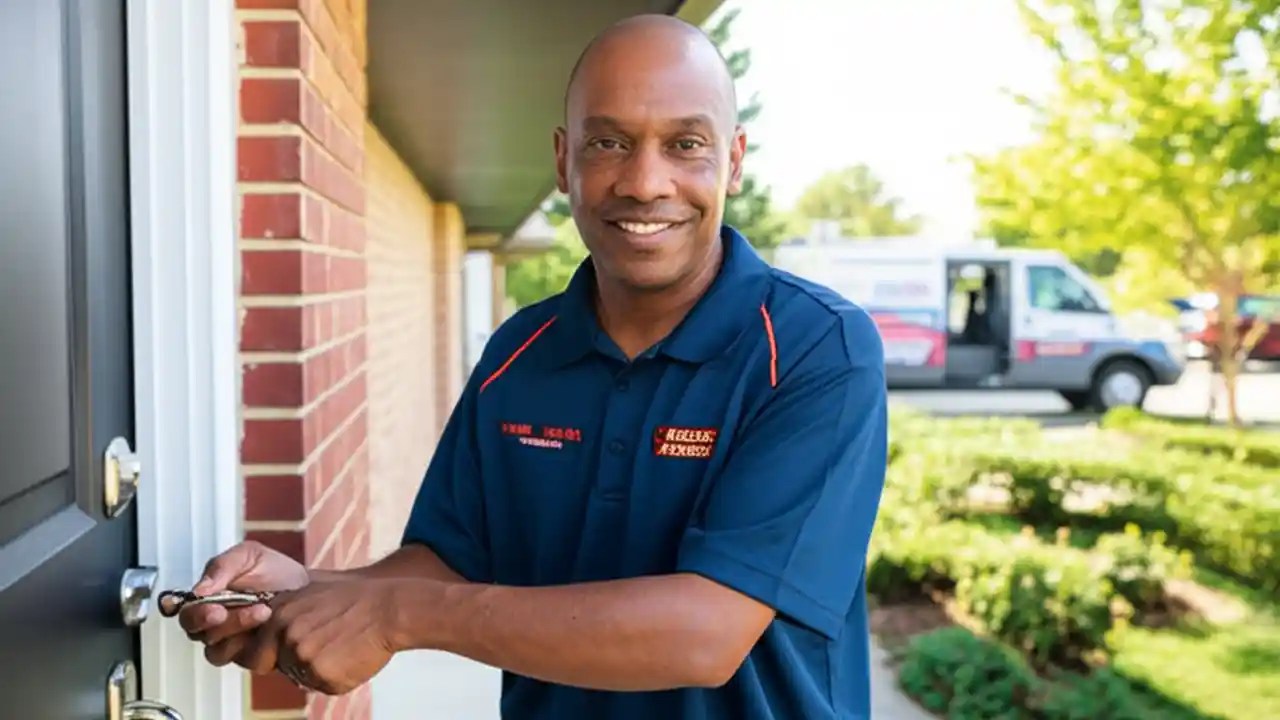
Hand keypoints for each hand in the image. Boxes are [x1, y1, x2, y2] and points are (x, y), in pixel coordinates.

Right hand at [180, 540, 310, 656]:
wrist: (306, 587)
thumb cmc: (274, 571)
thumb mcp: (249, 555)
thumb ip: (222, 566)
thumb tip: (199, 590)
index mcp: (206, 598)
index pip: (182, 610)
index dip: (191, 612)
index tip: (213, 606)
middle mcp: (212, 623)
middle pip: (197, 630)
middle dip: (213, 619)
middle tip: (228, 610)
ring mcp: (229, 642)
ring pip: (217, 648)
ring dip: (238, 628)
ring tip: (264, 610)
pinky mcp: (249, 656)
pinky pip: (243, 659)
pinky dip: (255, 645)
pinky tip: (270, 627)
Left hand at [235, 578, 404, 694]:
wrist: (388, 608)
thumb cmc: (357, 599)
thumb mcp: (312, 592)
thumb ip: (287, 614)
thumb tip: (270, 636)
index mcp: (279, 613)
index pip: (255, 651)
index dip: (270, 655)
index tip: (284, 653)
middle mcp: (285, 634)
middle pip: (278, 665)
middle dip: (296, 662)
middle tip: (326, 647)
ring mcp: (301, 654)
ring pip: (301, 677)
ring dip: (319, 670)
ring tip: (344, 647)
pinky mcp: (320, 672)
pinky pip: (321, 686)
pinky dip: (336, 678)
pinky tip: (352, 656)